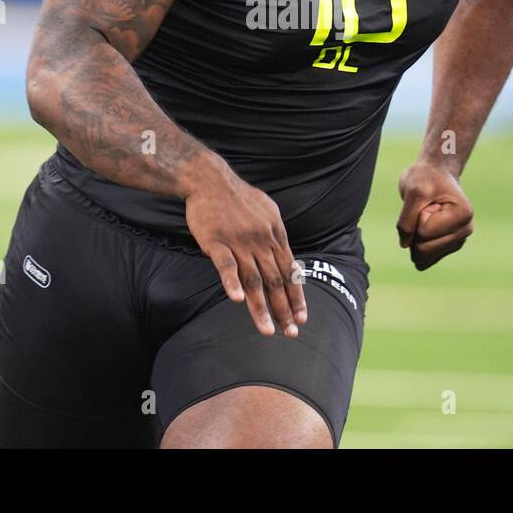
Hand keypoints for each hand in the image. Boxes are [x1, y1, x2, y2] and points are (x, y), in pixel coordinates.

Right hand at [184, 169, 306, 337]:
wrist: (209, 179)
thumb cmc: (237, 197)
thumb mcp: (267, 211)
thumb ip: (276, 236)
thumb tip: (288, 257)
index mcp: (275, 235)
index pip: (290, 272)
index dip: (297, 296)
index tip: (302, 318)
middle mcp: (261, 241)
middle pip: (275, 281)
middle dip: (284, 309)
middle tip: (291, 333)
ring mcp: (239, 242)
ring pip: (253, 280)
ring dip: (261, 308)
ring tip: (267, 331)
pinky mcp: (216, 242)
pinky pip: (225, 265)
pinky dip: (231, 282)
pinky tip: (236, 300)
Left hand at [396, 161, 474, 270]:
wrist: (434, 174)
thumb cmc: (426, 178)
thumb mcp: (412, 192)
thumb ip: (406, 220)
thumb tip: (405, 245)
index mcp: (462, 215)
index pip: (424, 233)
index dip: (417, 216)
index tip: (429, 200)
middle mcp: (465, 230)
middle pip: (424, 249)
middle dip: (415, 230)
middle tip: (425, 209)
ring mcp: (458, 240)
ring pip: (424, 256)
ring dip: (417, 236)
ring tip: (427, 216)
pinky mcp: (449, 247)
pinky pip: (425, 259)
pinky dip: (418, 243)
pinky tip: (426, 227)